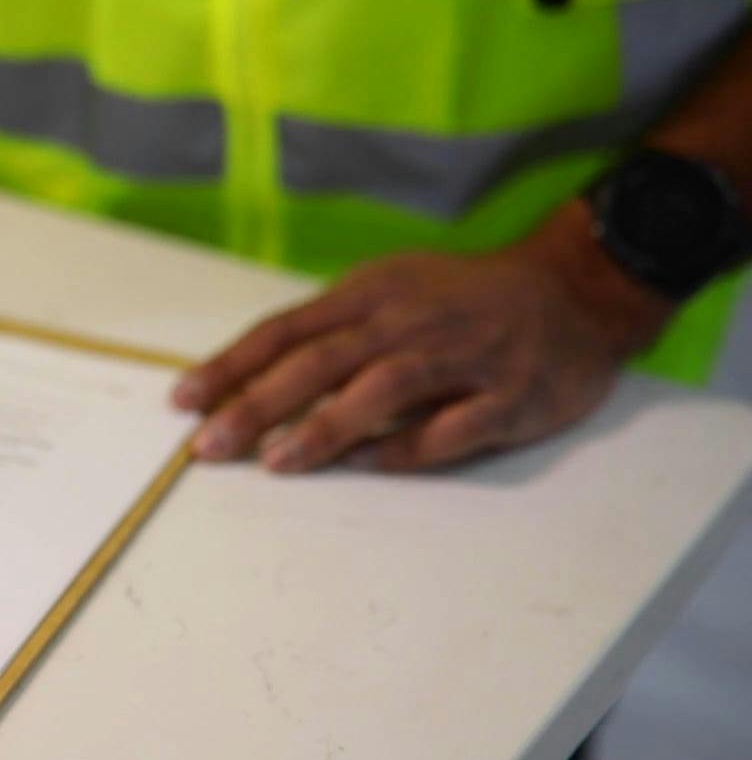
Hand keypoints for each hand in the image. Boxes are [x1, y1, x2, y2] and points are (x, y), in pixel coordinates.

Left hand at [170, 206, 671, 471]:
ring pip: (380, 391)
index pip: (285, 330)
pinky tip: (364, 468)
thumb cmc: (461, 300)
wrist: (575, 291)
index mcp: (372, 293)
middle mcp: (410, 321)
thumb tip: (247, 379)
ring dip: (323, 428)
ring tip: (275, 461)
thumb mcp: (390, 292)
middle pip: (320, 361)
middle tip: (210, 444)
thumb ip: (327, 331)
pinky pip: (449, 430)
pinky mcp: (509, 396)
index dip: (231, 365)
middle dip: (258, 404)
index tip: (184, 400)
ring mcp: (462, 357)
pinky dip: (404, 450)